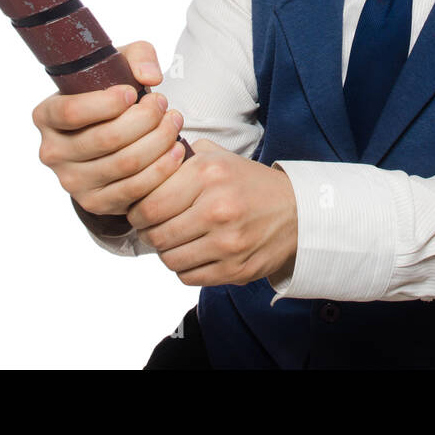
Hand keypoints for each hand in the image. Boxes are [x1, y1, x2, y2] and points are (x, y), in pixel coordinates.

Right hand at [33, 40, 186, 216]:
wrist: (113, 134)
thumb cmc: (113, 94)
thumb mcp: (120, 65)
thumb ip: (138, 57)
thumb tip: (150, 78)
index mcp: (46, 116)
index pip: (71, 112)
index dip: (107, 103)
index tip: (133, 92)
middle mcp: (51, 152)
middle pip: (106, 138)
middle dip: (145, 119)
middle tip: (163, 104)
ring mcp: (71, 182)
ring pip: (125, 164)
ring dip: (159, 141)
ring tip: (174, 121)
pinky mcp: (96, 203)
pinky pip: (135, 190)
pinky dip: (162, 169)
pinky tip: (176, 150)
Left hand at [127, 139, 297, 287]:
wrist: (298, 212)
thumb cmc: (251, 184)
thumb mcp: (219, 158)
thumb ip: (181, 156)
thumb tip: (143, 162)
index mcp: (209, 174)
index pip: (148, 203)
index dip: (136, 211)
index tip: (140, 211)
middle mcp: (218, 208)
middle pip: (155, 234)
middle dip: (148, 233)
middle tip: (153, 228)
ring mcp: (228, 242)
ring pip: (169, 259)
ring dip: (167, 252)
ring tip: (177, 240)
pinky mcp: (235, 269)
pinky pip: (188, 277)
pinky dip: (185, 268)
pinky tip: (195, 253)